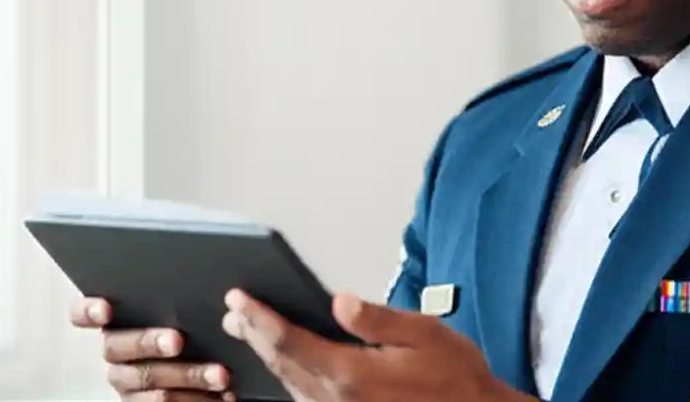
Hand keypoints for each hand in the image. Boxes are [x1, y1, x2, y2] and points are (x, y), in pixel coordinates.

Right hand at [70, 297, 236, 400]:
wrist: (214, 379)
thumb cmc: (198, 334)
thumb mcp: (187, 313)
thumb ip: (179, 301)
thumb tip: (205, 283)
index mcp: (118, 323)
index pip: (83, 314)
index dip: (87, 311)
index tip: (105, 309)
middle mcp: (117, 355)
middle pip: (116, 347)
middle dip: (148, 341)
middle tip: (178, 340)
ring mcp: (129, 385)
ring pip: (147, 380)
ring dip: (187, 376)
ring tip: (220, 374)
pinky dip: (195, 399)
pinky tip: (219, 395)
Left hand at [221, 289, 532, 401]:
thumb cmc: (455, 378)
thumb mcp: (425, 335)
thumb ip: (377, 318)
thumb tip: (338, 300)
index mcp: (351, 374)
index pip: (289, 341)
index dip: (260, 317)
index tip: (239, 298)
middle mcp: (335, 400)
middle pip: (281, 363)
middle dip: (254, 333)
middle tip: (234, 310)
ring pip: (288, 383)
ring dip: (266, 354)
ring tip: (249, 330)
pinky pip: (304, 397)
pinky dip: (286, 374)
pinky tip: (284, 363)